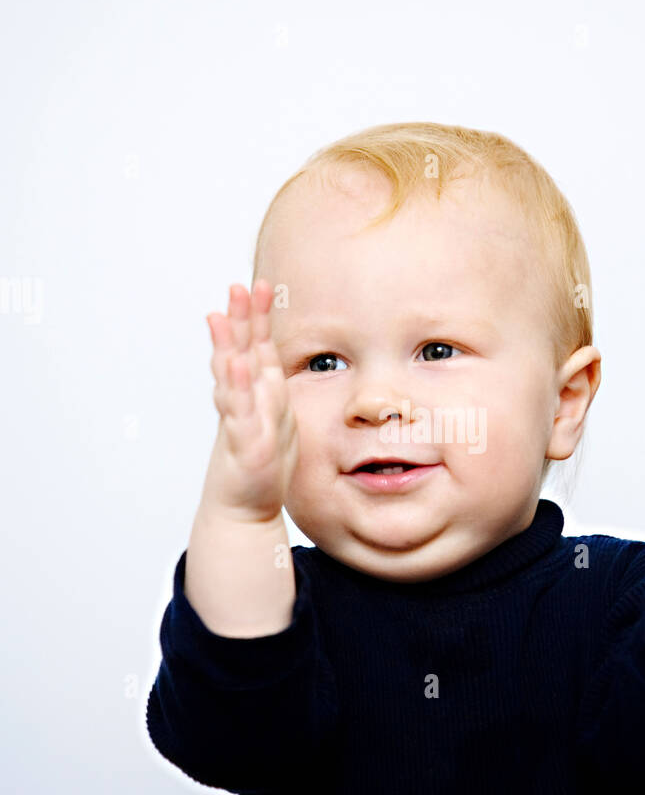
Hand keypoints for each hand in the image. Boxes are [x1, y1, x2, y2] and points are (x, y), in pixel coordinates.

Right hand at [202, 280, 298, 521]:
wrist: (243, 509)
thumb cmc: (258, 464)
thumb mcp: (272, 416)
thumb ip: (266, 387)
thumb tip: (262, 357)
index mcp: (254, 391)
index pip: (254, 345)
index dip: (256, 317)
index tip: (259, 285)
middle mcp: (242, 400)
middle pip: (238, 351)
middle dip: (239, 319)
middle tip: (236, 286)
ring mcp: (240, 420)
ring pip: (231, 376)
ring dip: (227, 345)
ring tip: (222, 316)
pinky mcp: (243, 443)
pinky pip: (239, 412)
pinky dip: (237, 389)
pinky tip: (236, 367)